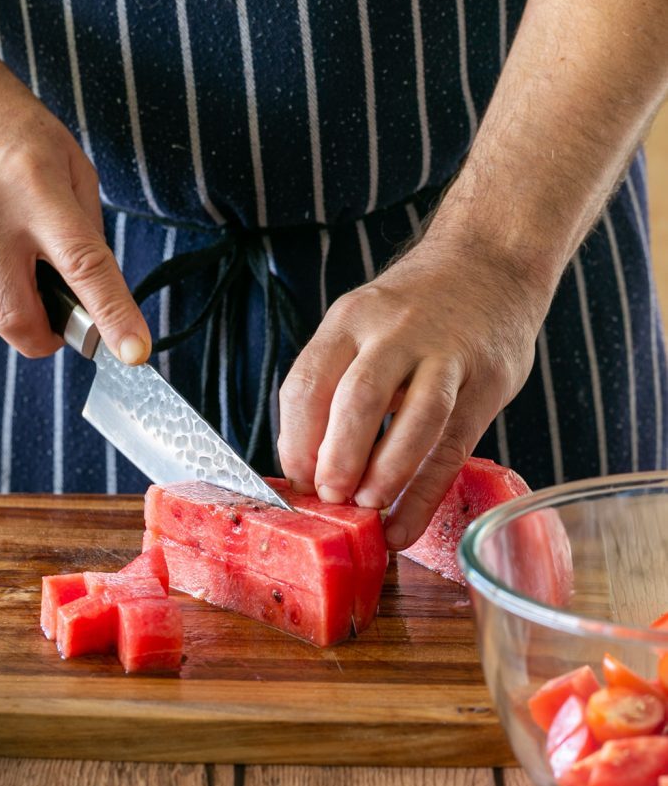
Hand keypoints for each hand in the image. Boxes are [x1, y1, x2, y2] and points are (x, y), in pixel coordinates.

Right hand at [0, 22, 150, 362]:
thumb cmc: (6, 121)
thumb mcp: (69, 161)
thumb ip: (86, 228)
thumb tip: (94, 291)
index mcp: (40, 191)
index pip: (84, 267)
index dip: (111, 317)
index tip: (132, 352)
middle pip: (18, 319)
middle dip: (44, 338)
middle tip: (57, 322)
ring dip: (8, 307)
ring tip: (12, 263)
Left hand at [277, 224, 553, 549]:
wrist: (490, 260)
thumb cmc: (415, 309)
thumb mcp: (364, 325)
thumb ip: (338, 381)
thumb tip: (308, 464)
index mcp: (350, 321)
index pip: (308, 383)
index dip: (296, 442)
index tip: (296, 482)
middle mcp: (395, 332)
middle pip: (356, 400)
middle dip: (337, 459)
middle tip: (329, 499)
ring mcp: (446, 355)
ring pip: (414, 419)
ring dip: (384, 474)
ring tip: (366, 510)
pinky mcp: (487, 381)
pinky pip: (452, 446)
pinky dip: (424, 493)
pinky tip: (403, 524)